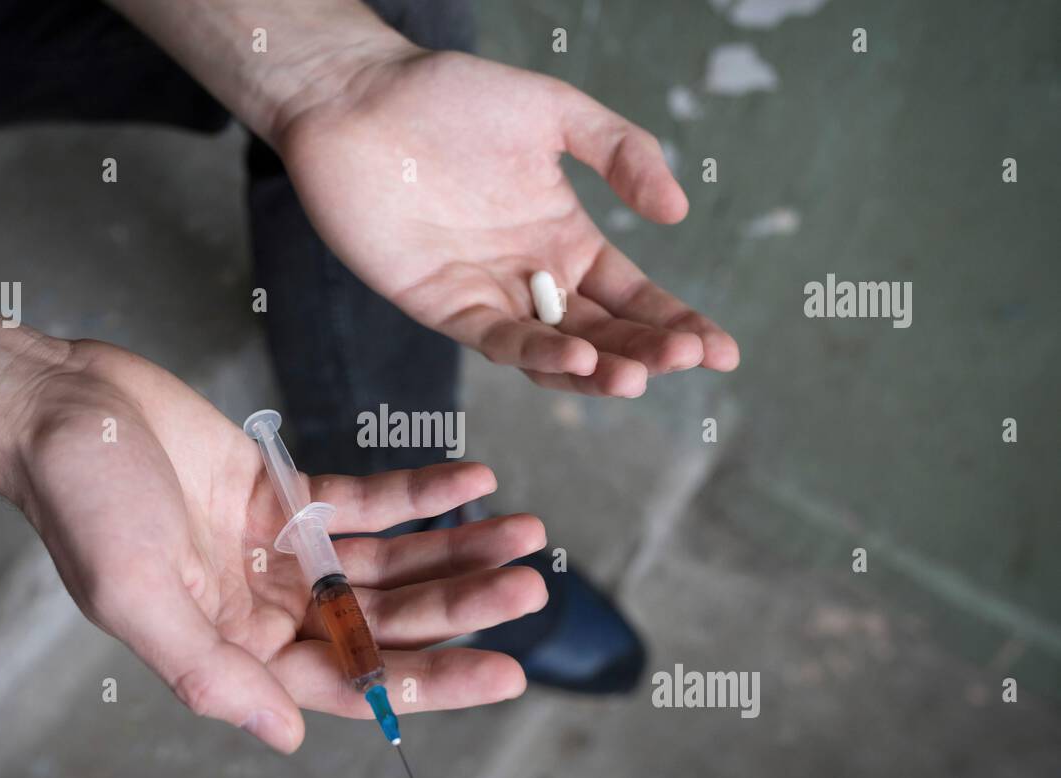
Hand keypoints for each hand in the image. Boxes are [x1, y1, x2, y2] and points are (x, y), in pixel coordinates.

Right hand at [12, 340, 539, 751]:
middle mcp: (263, 608)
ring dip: (453, 548)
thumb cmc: (81, 503)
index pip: (351, 680)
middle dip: (459, 605)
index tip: (508, 672)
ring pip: (385, 561)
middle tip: (531, 586)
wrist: (57, 406)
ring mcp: (278, 550)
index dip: (431, 679)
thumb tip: (289, 736)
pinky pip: (364, 500)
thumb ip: (211, 672)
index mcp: (232, 648)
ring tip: (525, 531)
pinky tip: (473, 479)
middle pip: (383, 619)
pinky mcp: (282, 493)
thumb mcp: (136, 596)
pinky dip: (418, 492)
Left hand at [277, 50, 739, 396]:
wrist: (359, 97)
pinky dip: (537, 355)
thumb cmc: (451, 97)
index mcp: (564, 235)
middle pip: (603, 331)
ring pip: (554, 350)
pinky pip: (498, 340)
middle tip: (686, 360)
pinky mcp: (441, 304)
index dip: (678, 323)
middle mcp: (531, 274)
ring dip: (598, 369)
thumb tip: (676, 213)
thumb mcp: (555, 111)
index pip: (633, 295)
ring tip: (637, 375)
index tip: (723, 350)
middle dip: (647, 350)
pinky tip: (577, 359)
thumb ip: (620, 151)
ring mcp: (488, 293)